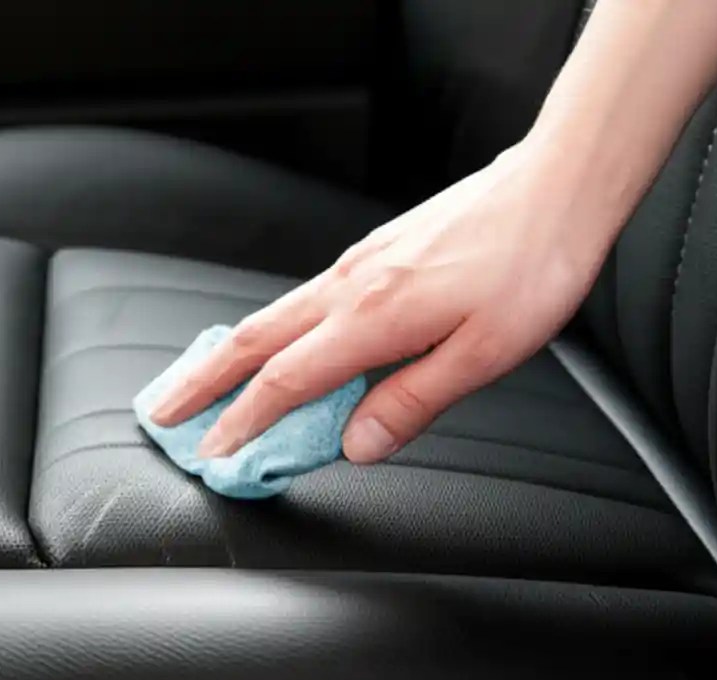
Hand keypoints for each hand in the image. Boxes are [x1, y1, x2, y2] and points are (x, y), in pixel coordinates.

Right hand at [149, 139, 622, 463]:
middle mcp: (351, 286)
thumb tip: (358, 445)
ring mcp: (358, 264)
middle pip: (253, 340)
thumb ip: (413, 402)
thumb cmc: (531, 265)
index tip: (212, 454)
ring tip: (200, 382)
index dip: (242, 423)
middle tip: (160, 412)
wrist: (556, 188)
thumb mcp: (484, 354)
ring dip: (228, 355)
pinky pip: (303, 300)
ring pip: (272, 316)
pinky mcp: (374, 253)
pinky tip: (277, 343)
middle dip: (200, 382)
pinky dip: (271, 332)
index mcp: (371, 318)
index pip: (284, 382)